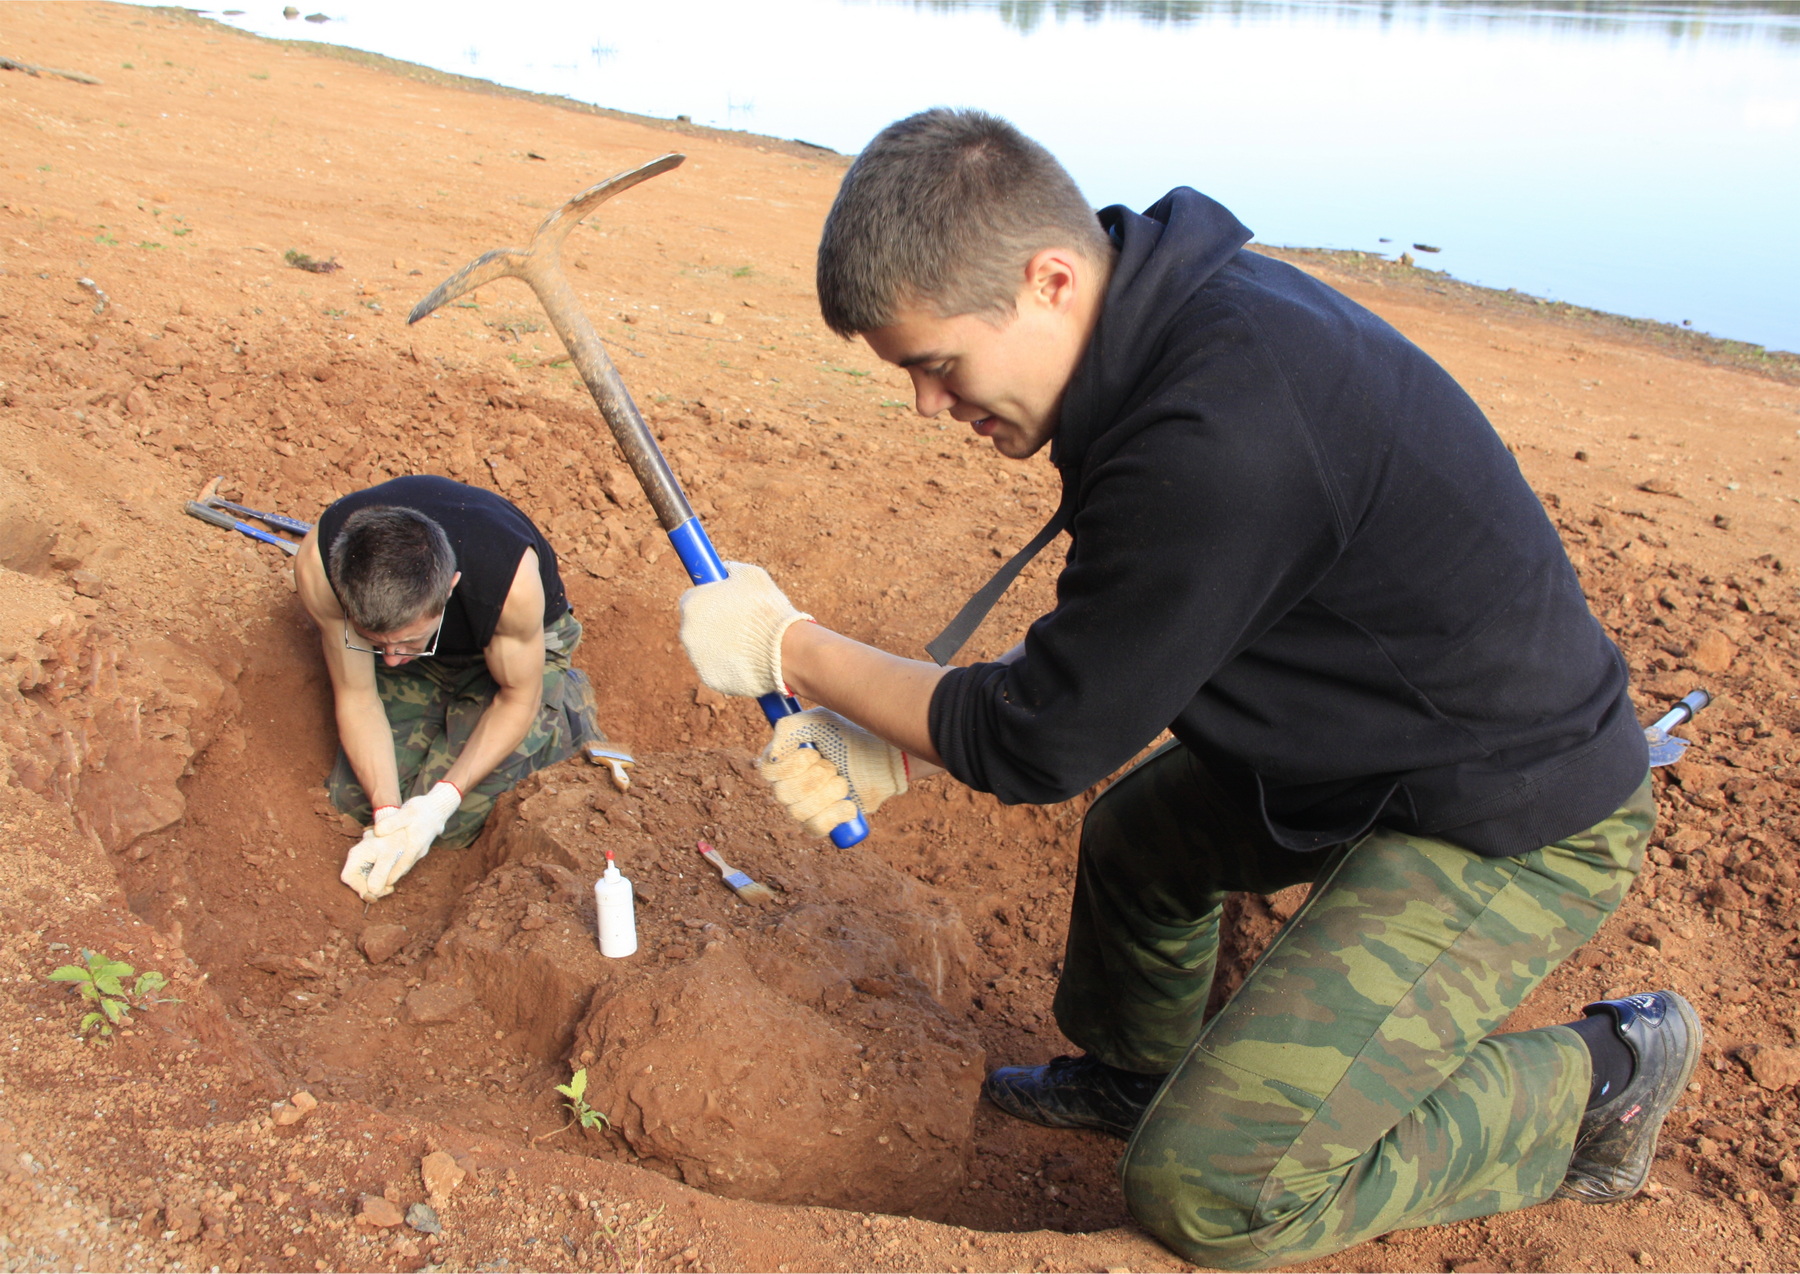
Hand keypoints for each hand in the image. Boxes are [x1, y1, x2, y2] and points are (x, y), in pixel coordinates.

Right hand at [340, 826, 415, 901]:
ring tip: (389, 887)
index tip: (376, 894)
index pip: (349, 878)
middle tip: (387, 890)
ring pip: (363, 881)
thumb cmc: (395, 840)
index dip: (360, 889)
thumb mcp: (389, 857)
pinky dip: (379, 883)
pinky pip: (370, 878)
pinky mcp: (370, 864)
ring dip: (375, 888)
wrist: (402, 830)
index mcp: (356, 855)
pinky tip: (389, 883)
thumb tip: (371, 892)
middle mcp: (356, 859)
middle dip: (369, 890)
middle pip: (355, 881)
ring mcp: (362, 862)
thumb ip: (380, 873)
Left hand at [344, 781, 461, 900]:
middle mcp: (418, 851)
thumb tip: (378, 831)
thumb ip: (393, 822)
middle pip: (402, 868)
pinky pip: (405, 860)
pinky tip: (386, 868)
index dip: (392, 875)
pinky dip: (396, 865)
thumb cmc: (422, 809)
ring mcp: (419, 851)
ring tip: (378, 882)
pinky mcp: (418, 849)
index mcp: (416, 843)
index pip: (402, 863)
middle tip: (377, 889)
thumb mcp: (407, 812)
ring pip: (404, 865)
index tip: (382, 885)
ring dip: (392, 873)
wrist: (438, 808)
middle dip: (390, 878)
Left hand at [678, 562, 810, 698]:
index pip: (693, 599)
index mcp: (692, 603)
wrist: (784, 650)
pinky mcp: (708, 678)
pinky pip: (716, 668)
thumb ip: (731, 570)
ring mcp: (696, 658)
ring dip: (722, 644)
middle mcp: (686, 632)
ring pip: (706, 648)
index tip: (725, 604)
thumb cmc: (768, 609)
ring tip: (750, 642)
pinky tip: (749, 659)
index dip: (711, 601)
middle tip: (741, 624)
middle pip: (696, 625)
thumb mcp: (751, 575)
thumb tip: (725, 570)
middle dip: (714, 624)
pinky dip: (729, 664)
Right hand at [757, 708, 908, 835]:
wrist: (882, 757)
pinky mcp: (825, 821)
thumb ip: (789, 728)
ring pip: (799, 812)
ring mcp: (806, 805)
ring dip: (828, 793)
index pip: (767, 771)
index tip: (813, 753)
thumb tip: (773, 756)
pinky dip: (834, 815)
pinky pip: (815, 827)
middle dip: (815, 778)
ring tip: (843, 782)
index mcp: (784, 761)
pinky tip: (849, 804)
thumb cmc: (850, 734)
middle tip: (833, 766)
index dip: (790, 766)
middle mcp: (790, 785)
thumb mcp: (820, 721)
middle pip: (783, 794)